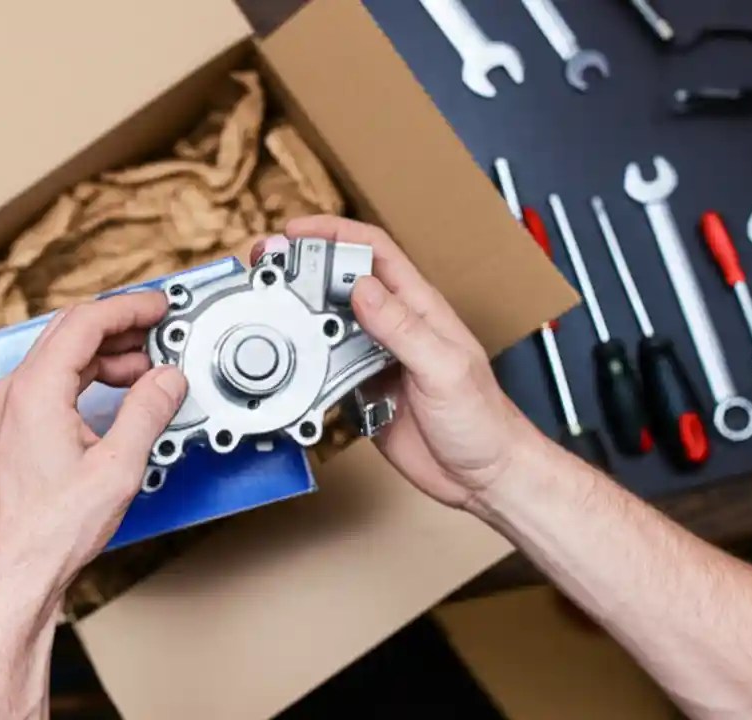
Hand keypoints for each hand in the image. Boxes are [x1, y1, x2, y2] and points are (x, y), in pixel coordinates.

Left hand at [0, 291, 186, 606]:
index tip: (159, 306)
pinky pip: (54, 385)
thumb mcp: (117, 468)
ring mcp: (10, 412)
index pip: (85, 322)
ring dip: (107, 356)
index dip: (129, 308)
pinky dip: (89, 379)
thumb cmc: (50, 531)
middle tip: (160, 331)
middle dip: (120, 327)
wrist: (14, 572)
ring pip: (62, 358)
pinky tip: (119, 398)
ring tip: (148, 371)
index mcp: (35, 391)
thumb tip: (168, 379)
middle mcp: (15, 393)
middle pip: (70, 332)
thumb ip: (147, 413)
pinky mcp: (14, 430)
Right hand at [262, 217, 543, 508]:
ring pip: (327, 324)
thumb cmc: (482, 420)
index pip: (374, 251)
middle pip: (341, 282)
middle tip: (268, 266)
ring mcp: (374, 357)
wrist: (483, 477)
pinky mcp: (360, 390)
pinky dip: (302, 361)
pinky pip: (323, 367)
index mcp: (419, 308)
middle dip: (302, 266)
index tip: (296, 231)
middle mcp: (394, 327)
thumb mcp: (444, 368)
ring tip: (268, 308)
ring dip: (297, 314)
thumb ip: (402, 328)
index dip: (334, 233)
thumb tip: (361, 288)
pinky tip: (288, 361)